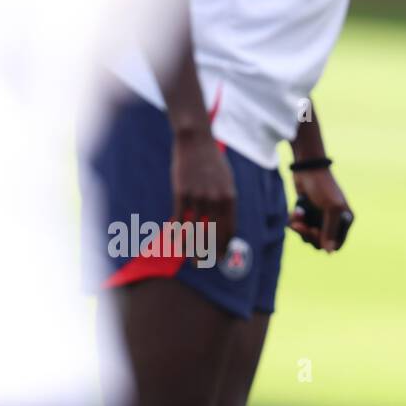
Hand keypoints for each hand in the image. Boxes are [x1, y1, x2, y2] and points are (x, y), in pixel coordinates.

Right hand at [171, 127, 235, 259]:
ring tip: (191, 260)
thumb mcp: (227, 182)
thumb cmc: (212, 162)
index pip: (230, 230)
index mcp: (230, 199)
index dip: (225, 246)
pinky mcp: (181, 193)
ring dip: (193, 249)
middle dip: (210, 253)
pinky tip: (175, 242)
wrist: (196, 141)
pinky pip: (179, 218)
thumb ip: (226, 202)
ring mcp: (198, 197)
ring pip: (195, 230)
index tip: (221, 257)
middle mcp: (216, 200)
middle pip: (214, 234)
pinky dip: (177, 233)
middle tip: (205, 263)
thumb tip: (226, 223)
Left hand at [290, 168, 353, 251]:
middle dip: (308, 234)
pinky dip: (295, 221)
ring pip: (308, 236)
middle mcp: (334, 222)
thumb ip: (331, 231)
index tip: (315, 231)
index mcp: (345, 221)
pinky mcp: (307, 215)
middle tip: (300, 225)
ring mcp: (319, 218)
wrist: (306, 168)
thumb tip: (330, 252)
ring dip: (299, 227)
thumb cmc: (322, 186)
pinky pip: (300, 228)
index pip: (336, 245)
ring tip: (296, 215)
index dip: (324, 243)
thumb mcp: (331, 208)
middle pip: (320, 243)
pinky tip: (294, 211)